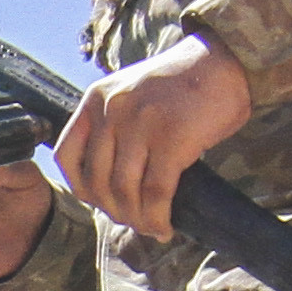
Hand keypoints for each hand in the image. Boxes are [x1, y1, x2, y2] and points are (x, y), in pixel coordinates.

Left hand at [52, 37, 253, 237]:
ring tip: (152, 228)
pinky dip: (158, 217)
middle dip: (114, 211)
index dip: (80, 189)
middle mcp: (112, 110)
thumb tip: (110, 184)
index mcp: (96, 99)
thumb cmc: (183, 85)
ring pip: (125, 191)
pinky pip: (156, 192)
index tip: (99, 203)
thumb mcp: (132, 93)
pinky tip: (165, 226)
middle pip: (97, 180)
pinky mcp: (171, 139)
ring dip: (137, 219)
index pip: (66, 155)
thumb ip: (115, 126)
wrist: (224, 62)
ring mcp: (140, 123)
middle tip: (134, 221)